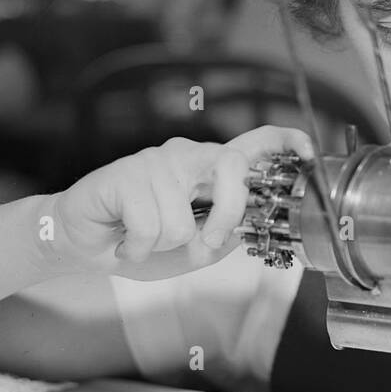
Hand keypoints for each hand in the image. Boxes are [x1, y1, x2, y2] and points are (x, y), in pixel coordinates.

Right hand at [43, 126, 314, 280]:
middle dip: (227, 213)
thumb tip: (248, 228)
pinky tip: (125, 241)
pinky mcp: (123, 174)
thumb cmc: (142, 240)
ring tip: (144, 238)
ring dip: (165, 244)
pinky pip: (151, 225)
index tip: (308, 154)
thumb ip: (224, 236)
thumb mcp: (194, 248)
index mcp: (210, 169)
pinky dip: (138, 248)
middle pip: (231, 166)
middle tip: (205, 241)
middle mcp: (187, 156)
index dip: (285, 143)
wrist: (83, 243)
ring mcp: (155, 161)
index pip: (254, 143)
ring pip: (184, 217)